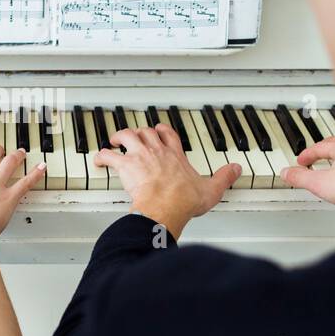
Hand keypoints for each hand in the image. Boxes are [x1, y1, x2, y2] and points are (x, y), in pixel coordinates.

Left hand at [98, 124, 240, 239]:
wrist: (166, 206)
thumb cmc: (184, 200)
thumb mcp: (211, 189)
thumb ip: (224, 177)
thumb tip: (236, 169)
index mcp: (175, 155)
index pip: (168, 134)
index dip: (161, 130)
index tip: (158, 129)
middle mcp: (156, 151)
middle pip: (145, 132)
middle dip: (138, 132)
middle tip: (133, 136)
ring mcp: (140, 157)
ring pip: (126, 136)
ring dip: (118, 136)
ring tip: (114, 140)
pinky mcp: (125, 166)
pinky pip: (108, 155)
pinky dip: (101, 155)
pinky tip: (98, 159)